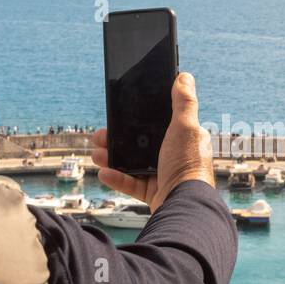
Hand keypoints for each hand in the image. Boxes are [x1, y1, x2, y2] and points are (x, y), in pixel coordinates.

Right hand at [91, 72, 214, 211]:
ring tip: (97, 154)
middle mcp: (175, 155)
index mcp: (183, 139)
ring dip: (112, 158)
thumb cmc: (187, 165)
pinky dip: (117, 179)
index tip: (119, 116)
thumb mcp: (185, 127)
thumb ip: (184, 102)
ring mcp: (164, 175)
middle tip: (99, 136)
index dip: (138, 119)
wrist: (184, 206)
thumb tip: (184, 77)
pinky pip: (132, 184)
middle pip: (141, 143)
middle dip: (117, 139)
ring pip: (133, 162)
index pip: (158, 123)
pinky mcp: (155, 193)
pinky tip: (104, 173)